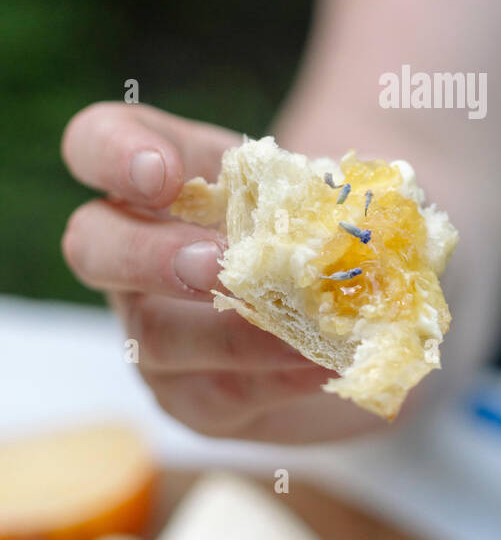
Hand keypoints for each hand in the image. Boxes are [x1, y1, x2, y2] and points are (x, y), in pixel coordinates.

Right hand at [61, 102, 327, 437]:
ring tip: (297, 326)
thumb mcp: (325, 191)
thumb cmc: (324, 225)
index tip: (163, 174)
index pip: (94, 142)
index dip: (114, 154)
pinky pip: (218, 392)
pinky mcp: (191, 397)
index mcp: (158, 178)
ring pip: (154, 337)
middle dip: (148, 256)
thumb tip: (372, 214)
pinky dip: (275, 375)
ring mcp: (153, 330)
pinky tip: (322, 362)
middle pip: (90, 245)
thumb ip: (332, 190)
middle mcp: (133, 252)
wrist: (352, 308)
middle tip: (217, 264)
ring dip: (230, 333)